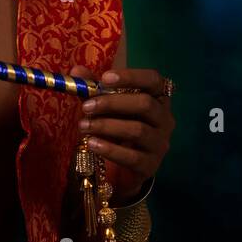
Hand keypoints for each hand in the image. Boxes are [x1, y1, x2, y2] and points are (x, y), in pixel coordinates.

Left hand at [68, 63, 175, 200]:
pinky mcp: (151, 166)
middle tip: (86, 107)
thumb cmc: (115, 130)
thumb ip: (93, 89)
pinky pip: (132, 156)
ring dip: (107, 126)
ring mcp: (160, 144)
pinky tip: (92, 144)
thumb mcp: (104, 108)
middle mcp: (165, 119)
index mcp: (157, 99)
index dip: (131, 77)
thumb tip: (76, 71)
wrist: (120, 170)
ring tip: (83, 126)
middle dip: (113, 103)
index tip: (104, 78)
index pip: (153, 80)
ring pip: (138, 130)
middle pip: (145, 104)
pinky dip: (110, 149)